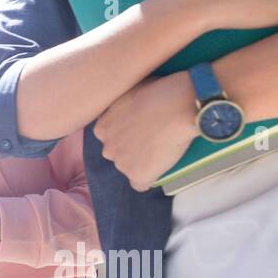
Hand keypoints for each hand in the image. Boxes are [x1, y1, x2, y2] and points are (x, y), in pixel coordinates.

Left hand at [94, 72, 199, 191]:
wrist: (176, 106)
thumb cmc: (158, 92)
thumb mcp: (129, 92)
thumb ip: (121, 106)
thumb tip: (130, 106)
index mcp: (101, 128)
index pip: (109, 139)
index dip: (126, 135)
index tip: (141, 130)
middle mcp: (107, 147)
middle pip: (118, 155)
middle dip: (132, 150)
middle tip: (153, 139)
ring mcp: (122, 163)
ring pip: (130, 169)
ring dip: (143, 163)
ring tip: (161, 148)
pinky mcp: (139, 175)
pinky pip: (140, 185)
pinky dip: (150, 178)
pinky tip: (160, 167)